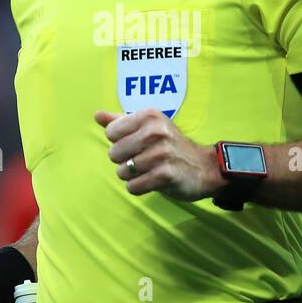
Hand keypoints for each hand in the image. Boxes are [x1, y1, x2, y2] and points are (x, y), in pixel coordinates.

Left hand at [94, 108, 223, 201]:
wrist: (204, 166)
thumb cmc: (170, 145)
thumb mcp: (149, 126)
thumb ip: (121, 121)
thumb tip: (97, 115)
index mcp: (150, 116)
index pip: (111, 132)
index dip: (119, 142)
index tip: (135, 144)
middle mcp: (156, 132)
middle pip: (114, 153)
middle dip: (124, 161)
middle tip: (143, 160)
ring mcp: (161, 154)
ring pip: (122, 172)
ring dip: (132, 176)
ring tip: (148, 170)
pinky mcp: (165, 175)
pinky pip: (133, 187)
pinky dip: (138, 187)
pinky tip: (151, 181)